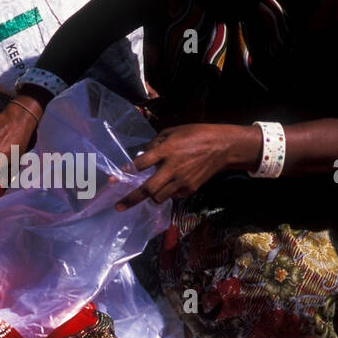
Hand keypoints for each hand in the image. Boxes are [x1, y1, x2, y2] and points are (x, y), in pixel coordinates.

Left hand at [115, 123, 254, 210]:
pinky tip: (169, 185)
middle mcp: (173, 168)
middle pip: (148, 189)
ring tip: (146, 193)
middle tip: (119, 206)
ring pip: (159, 197)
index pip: (141, 163)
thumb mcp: (173, 131)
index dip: (126, 170)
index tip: (114, 178)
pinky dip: (167, 192)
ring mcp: (182, 180)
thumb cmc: (196, 134)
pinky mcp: (190, 188)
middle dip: (131, 199)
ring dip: (150, 196)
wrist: (222, 147)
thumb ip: (155, 144)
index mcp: (167, 150)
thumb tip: (142, 157)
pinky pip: (173, 195)